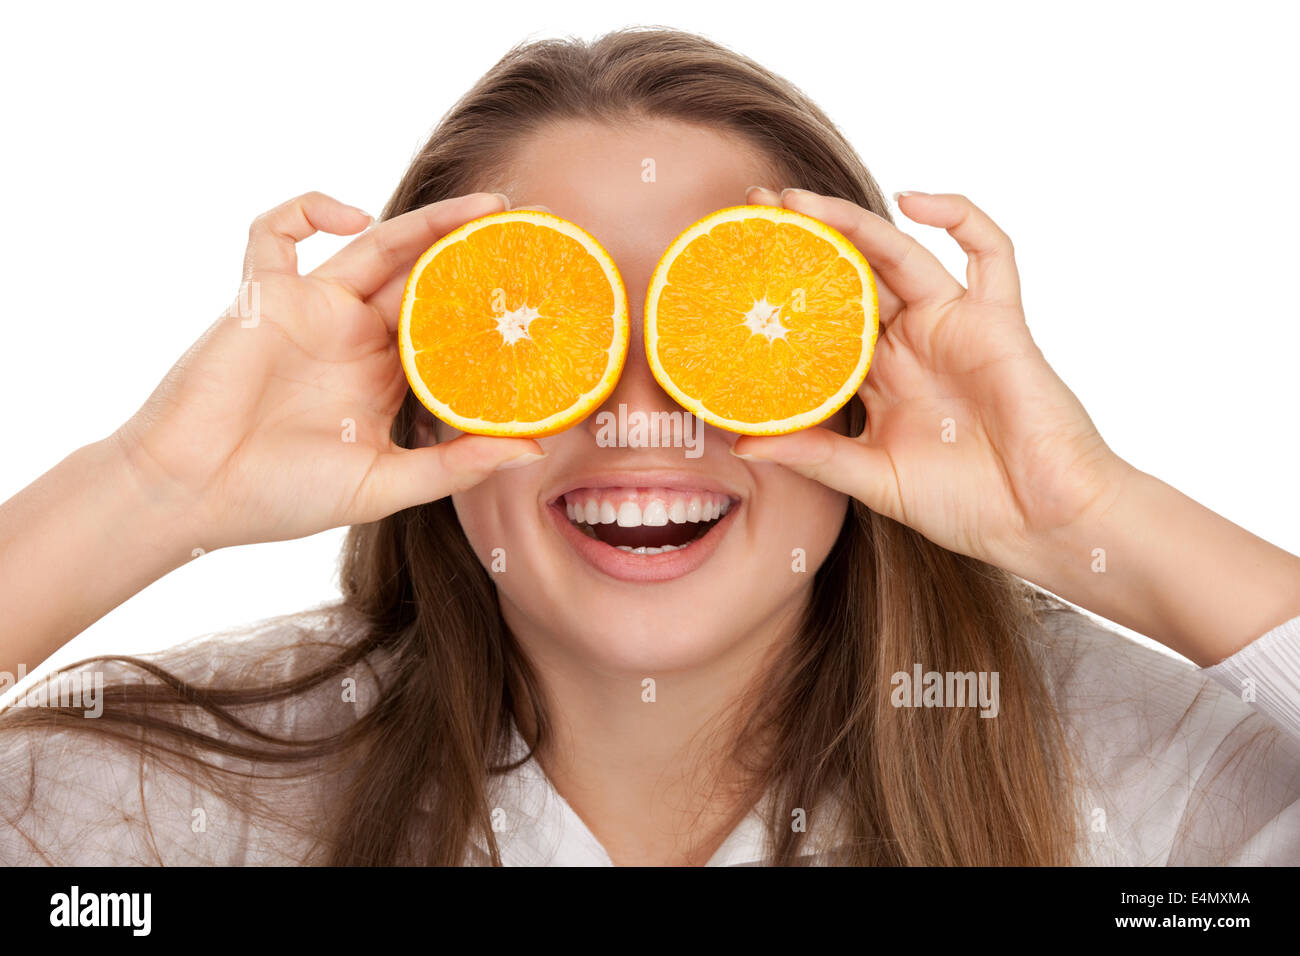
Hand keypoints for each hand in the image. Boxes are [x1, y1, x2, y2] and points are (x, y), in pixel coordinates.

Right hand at [113, 190, 544, 550]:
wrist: (191, 495)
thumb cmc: (280, 497)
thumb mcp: (383, 485)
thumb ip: (454, 465)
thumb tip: (533, 450)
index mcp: (385, 378)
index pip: (449, 328)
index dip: (490, 309)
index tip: (542, 296)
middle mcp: (355, 338)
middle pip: (424, 277)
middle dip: (473, 250)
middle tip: (530, 229)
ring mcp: (310, 311)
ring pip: (375, 246)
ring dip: (427, 221)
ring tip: (484, 208)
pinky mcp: (261, 295)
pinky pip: (274, 231)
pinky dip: (307, 209)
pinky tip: (352, 218)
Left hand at [733, 187, 1132, 578]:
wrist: (1043, 523)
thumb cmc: (966, 506)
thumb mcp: (874, 481)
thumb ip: (815, 457)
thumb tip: (742, 443)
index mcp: (876, 379)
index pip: (818, 322)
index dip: (779, 294)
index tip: (732, 270)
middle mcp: (909, 344)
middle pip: (849, 276)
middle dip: (804, 239)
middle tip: (754, 206)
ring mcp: (952, 326)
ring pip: (898, 254)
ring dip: (851, 221)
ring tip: (798, 201)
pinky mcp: (998, 320)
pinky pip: (989, 252)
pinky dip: (959, 216)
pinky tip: (912, 201)